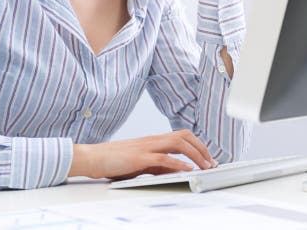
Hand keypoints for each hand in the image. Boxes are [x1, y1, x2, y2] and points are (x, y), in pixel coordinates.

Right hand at [68, 130, 217, 179]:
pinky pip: (163, 158)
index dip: (198, 145)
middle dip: (202, 148)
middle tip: (212, 162)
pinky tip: (187, 169)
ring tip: (205, 166)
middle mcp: (153, 140)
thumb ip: (160, 166)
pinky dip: (178, 163)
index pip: (182, 136)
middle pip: (184, 135)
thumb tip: (179, 170)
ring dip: (195, 154)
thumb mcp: (142, 164)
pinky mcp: (140, 157)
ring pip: (178, 143)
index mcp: (154, 140)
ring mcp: (147, 147)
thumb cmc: (115, 161)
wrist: (94, 157)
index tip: (208, 158)